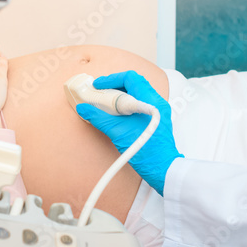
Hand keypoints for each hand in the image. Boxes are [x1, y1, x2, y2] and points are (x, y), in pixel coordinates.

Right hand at [75, 70, 182, 193]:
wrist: (162, 169)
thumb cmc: (146, 152)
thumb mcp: (117, 132)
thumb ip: (98, 117)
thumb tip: (83, 108)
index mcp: (150, 100)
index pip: (130, 77)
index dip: (112, 79)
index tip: (98, 86)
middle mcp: (156, 102)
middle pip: (133, 83)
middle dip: (114, 86)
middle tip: (100, 92)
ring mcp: (158, 110)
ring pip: (136, 93)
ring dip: (120, 95)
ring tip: (106, 103)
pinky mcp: (156, 119)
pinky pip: (140, 104)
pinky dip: (126, 105)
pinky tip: (116, 114)